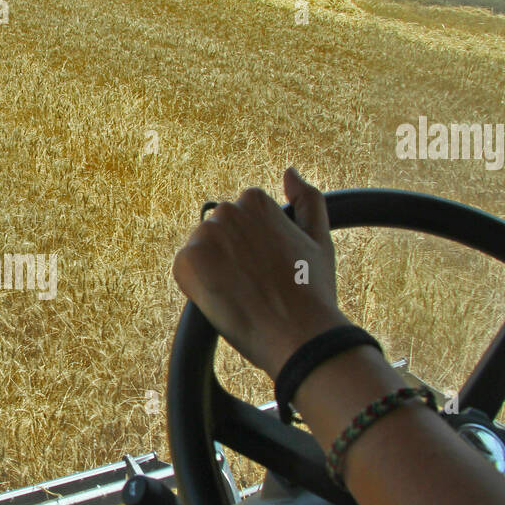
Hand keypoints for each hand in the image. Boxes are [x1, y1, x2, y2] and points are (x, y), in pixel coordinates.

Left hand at [172, 168, 348, 378]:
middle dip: (231, 259)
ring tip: (243, 294)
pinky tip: (225, 300)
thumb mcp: (319, 237)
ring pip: (201, 254)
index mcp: (255, 200)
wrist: (298, 333)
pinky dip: (198, 289)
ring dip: (214, 273)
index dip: (252, 252)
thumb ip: (308, 200)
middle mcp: (226, 211)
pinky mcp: (187, 262)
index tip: (268, 271)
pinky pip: (185, 272)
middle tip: (257, 286)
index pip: (239, 223)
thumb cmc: (312, 289)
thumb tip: (290, 172)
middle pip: (217, 237)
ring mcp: (204, 235)